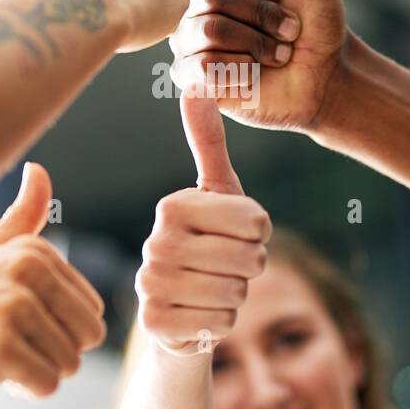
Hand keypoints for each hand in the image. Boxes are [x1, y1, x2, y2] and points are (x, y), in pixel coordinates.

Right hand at [0, 162, 105, 405]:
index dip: (57, 330)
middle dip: (54, 353)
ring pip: (69, 364)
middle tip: (5, 342)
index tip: (12, 322)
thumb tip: (37, 169)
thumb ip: (21, 217)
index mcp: (33, 250)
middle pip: (89, 336)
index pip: (92, 312)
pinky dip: (22, 390)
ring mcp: (12, 307)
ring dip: (34, 372)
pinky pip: (47, 385)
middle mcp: (26, 270)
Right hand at [135, 90, 271, 356]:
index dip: (259, 233)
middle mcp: (154, 244)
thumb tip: (195, 83)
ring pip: (238, 294)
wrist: (178, 308)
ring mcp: (150, 287)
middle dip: (249, 267)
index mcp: (171, 206)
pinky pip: (222, 324)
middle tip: (224, 265)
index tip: (233, 234)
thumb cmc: (206, 243)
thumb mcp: (217, 192)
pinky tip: (200, 314)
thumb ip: (209, 141)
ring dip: (236, 295)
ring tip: (211, 287)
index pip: (256, 222)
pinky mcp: (155, 325)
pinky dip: (221, 323)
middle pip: (250, 260)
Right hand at [170, 0, 348, 131]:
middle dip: (262, 13)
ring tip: (275, 52)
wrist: (328, 72)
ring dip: (257, 44)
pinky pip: (200, 66)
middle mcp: (195, 0)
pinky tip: (253, 74)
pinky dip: (239, 70)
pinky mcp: (192, 78)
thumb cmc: (316, 12)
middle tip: (286, 28)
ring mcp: (190, 39)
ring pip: (208, 30)